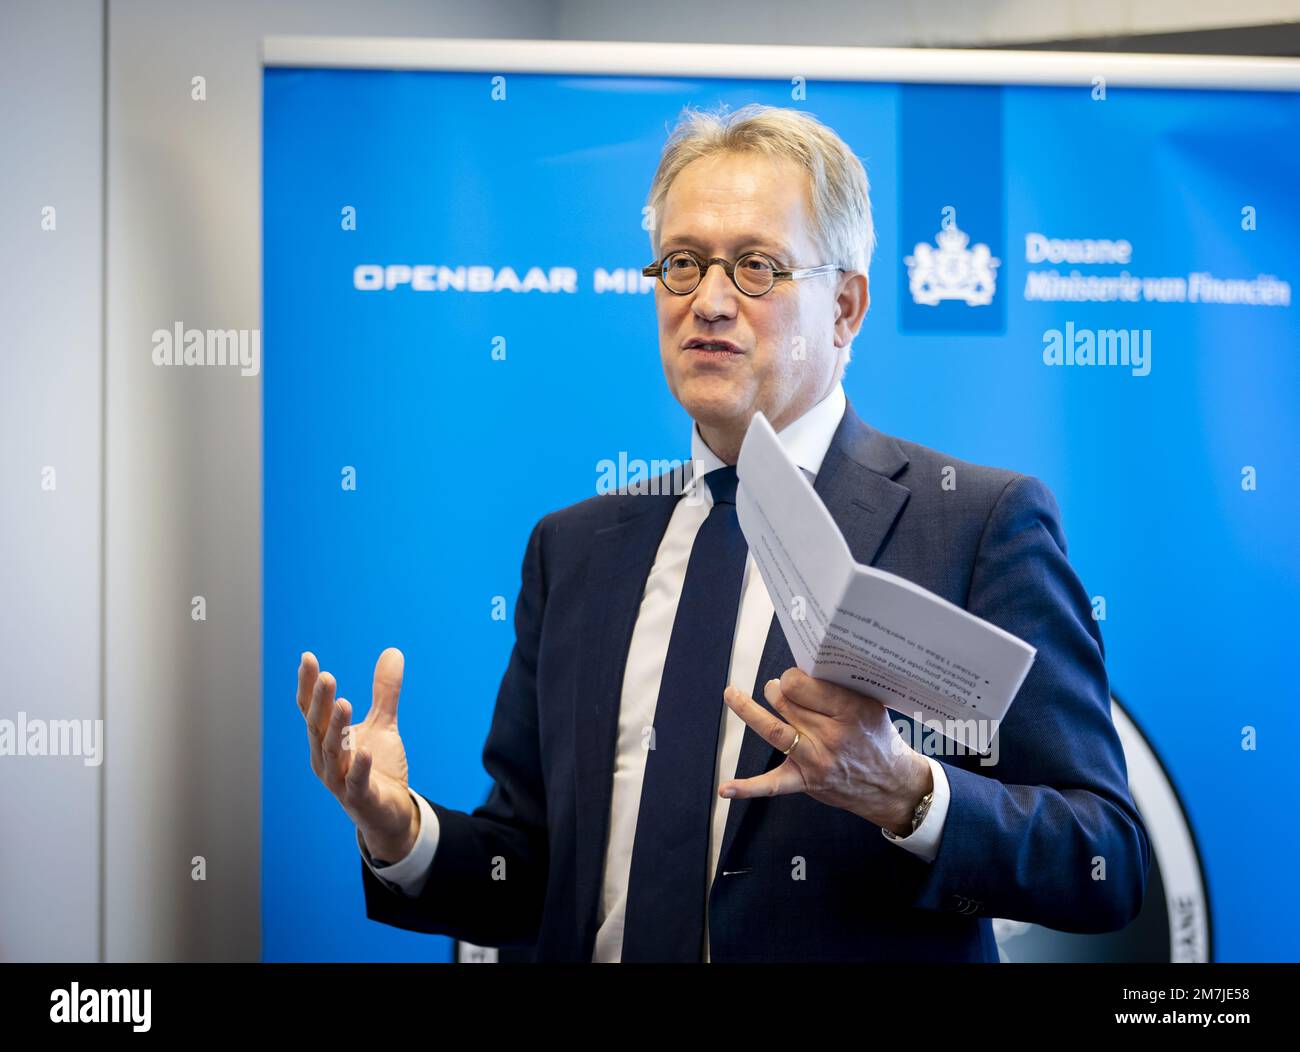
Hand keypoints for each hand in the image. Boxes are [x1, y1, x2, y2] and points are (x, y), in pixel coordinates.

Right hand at [298, 648, 419, 860]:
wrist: (389, 812)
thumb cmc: (377, 767)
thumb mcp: (383, 724)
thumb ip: (385, 692)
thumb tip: (393, 651)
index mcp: (326, 740)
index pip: (312, 709)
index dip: (308, 685)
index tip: (308, 657)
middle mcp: (325, 759)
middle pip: (317, 727)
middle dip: (320, 702)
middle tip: (326, 676)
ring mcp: (340, 781)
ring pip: (332, 753)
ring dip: (336, 728)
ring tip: (343, 702)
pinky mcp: (360, 798)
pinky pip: (356, 782)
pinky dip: (359, 767)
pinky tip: (365, 750)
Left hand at [719, 667, 931, 834]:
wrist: (891, 785)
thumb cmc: (877, 737)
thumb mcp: (868, 704)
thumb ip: (837, 687)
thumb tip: (800, 668)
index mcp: (849, 710)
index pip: (802, 684)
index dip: (792, 677)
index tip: (795, 677)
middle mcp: (830, 736)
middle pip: (786, 703)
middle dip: (778, 690)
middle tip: (780, 688)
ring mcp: (816, 761)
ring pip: (774, 730)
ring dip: (749, 711)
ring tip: (732, 695)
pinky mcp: (805, 782)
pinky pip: (773, 785)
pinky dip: (748, 788)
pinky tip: (726, 788)